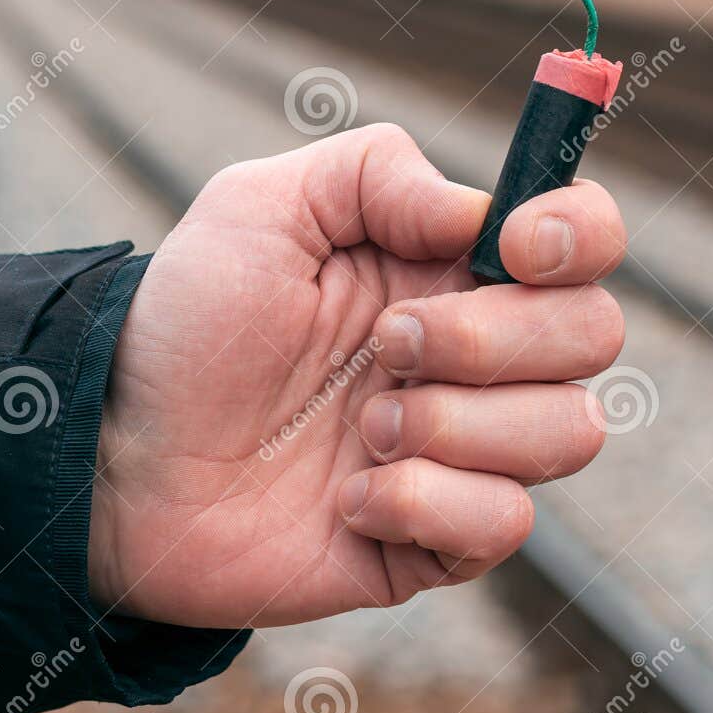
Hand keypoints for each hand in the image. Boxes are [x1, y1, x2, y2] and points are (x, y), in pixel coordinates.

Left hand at [90, 124, 626, 628]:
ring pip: (569, 433)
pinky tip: (346, 500)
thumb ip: (374, 172)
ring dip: (457, 425)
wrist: (118, 456)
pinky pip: (503, 525)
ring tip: (360, 428)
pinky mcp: (436, 540)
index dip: (579, 235)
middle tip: (385, 344)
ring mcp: (462, 450)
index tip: (511, 249)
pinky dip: (425, 505)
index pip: (581, 240)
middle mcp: (473, 355)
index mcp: (444, 267)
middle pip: (593, 334)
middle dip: (491, 338)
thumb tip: (482, 213)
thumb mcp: (260, 207)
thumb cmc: (187, 325)